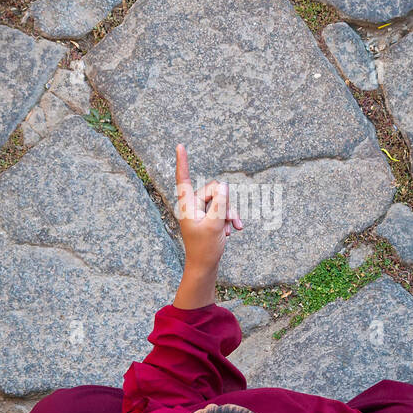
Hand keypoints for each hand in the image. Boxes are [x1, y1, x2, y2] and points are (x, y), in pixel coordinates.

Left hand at [174, 143, 242, 273]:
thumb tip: (223, 185)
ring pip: (221, 200)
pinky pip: (223, 209)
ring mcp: (202, 211)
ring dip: (229, 214)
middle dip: (225, 203)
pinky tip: (232, 232)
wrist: (205, 266)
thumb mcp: (215, 224)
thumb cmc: (205, 248)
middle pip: (214, 190)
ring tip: (231, 230)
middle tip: (228, 221)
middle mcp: (193, 205)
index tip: (179, 145)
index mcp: (188, 205)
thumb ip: (220, 204)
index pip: (184, 179)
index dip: (183, 162)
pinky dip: (229, 219)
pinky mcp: (210, 217)